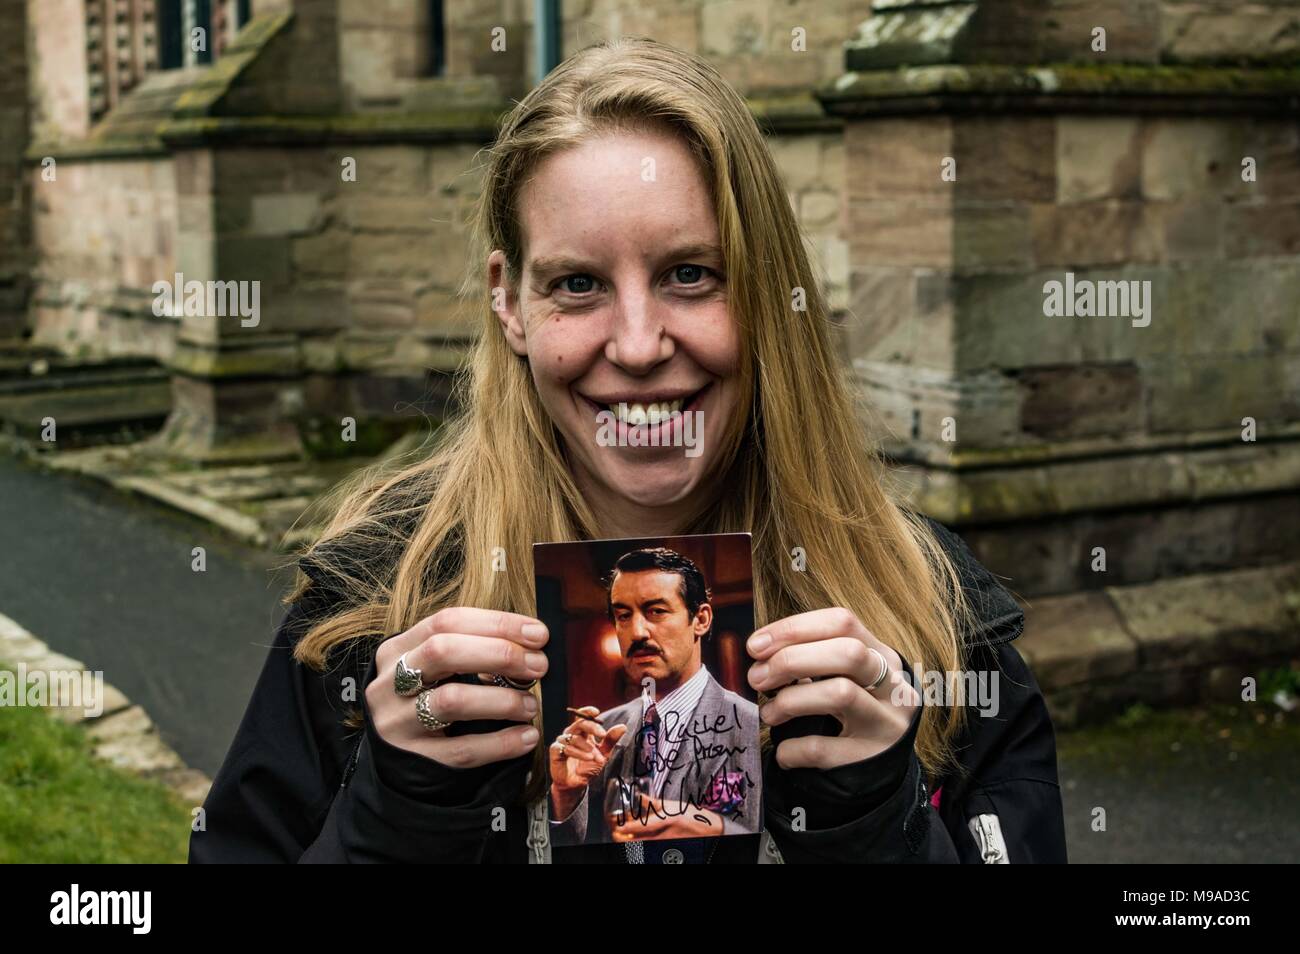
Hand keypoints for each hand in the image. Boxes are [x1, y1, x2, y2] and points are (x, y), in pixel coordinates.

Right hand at [366, 607, 548, 768]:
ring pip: (452, 700)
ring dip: (502, 699)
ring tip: (531, 705)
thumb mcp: (432, 671)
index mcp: (397, 650)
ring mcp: (398, 723)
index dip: (497, 623)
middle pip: (443, 651)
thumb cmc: (423, 701)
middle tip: (539, 665)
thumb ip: (470, 652)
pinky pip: (463, 750)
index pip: (447, 622)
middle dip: (499, 654)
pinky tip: (527, 736)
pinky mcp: (414, 760)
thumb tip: (530, 644)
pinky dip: (501, 742)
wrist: (390, 763)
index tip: (538, 633)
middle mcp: (390, 683)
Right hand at [548, 707, 627, 819]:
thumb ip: (611, 740)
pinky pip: (565, 748)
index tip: (596, 712)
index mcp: (582, 733)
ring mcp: (562, 743)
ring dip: (587, 747)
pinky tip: (586, 758)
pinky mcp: (555, 752)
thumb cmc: (587, 768)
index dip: (587, 712)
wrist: (577, 785)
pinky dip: (577, 752)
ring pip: (574, 738)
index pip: (582, 717)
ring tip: (596, 757)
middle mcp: (571, 735)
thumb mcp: (603, 753)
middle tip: (602, 734)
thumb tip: (622, 727)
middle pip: (579, 724)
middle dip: (592, 727)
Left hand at [610, 797, 723, 841]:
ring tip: (625, 835)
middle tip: (617, 833)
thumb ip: (654, 804)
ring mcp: (664, 845)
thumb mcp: (673, 806)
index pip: (641, 827)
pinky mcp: (666, 850)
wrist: (709, 831)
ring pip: (641, 846)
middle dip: (624, 838)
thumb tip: (640, 798)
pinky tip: (638, 839)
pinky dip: (641, 844)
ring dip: (631, 841)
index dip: (626, 828)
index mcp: (665, 822)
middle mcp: (663, 836)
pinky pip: (649, 848)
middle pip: (637, 842)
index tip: (616, 826)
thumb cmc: (693, 817)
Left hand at [746, 607, 919, 769]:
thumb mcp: (848, 679)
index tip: (755, 645)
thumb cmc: (853, 712)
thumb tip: (759, 654)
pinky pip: (822, 747)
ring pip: (840, 693)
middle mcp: (893, 687)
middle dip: (791, 659)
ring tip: (769, 713)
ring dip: (790, 700)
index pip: (842, 623)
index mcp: (882, 657)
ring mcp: (886, 724)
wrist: (884, 773)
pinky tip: (783, 751)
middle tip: (757, 677)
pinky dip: (792, 748)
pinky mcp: (870, 760)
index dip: (794, 628)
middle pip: (848, 653)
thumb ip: (813, 658)